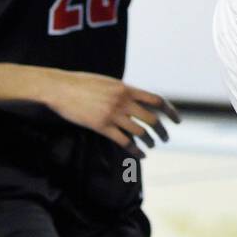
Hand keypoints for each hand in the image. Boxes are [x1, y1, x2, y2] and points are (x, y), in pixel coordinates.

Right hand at [41, 70, 179, 153]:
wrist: (59, 88)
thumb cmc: (81, 83)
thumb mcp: (108, 82)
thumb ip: (123, 91)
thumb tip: (135, 99)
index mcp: (126, 88)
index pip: (157, 100)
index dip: (170, 111)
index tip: (177, 120)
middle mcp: (123, 101)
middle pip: (152, 119)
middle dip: (162, 131)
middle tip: (165, 139)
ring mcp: (112, 114)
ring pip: (140, 132)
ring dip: (150, 141)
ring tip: (153, 146)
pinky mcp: (101, 126)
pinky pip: (124, 141)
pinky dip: (135, 150)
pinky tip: (140, 154)